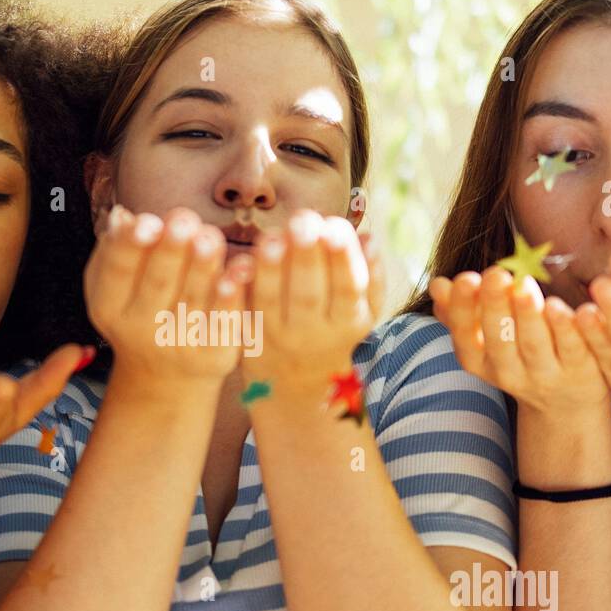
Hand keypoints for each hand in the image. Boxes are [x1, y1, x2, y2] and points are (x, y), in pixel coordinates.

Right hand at [83, 204, 249, 385]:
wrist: (166, 376)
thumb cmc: (141, 308)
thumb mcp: (116, 285)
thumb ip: (118, 249)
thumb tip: (122, 215)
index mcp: (110, 307)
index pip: (118, 272)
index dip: (131, 246)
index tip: (146, 220)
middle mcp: (141, 329)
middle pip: (157, 284)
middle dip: (170, 251)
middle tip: (183, 223)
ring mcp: (178, 344)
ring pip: (193, 300)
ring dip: (202, 267)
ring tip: (210, 237)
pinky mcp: (213, 356)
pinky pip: (224, 321)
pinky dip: (232, 297)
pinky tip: (241, 269)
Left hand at [244, 212, 384, 390]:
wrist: (297, 391)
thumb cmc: (336, 337)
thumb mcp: (364, 316)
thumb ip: (371, 278)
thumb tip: (368, 238)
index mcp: (348, 323)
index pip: (347, 288)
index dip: (342, 258)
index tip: (335, 225)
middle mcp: (312, 334)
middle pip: (308, 294)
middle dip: (306, 256)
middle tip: (303, 220)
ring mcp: (277, 337)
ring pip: (271, 302)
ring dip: (270, 269)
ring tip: (271, 237)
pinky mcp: (248, 338)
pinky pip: (243, 311)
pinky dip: (240, 288)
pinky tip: (239, 262)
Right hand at [429, 266, 610, 416]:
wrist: (564, 403)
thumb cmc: (517, 357)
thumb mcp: (485, 340)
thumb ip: (462, 312)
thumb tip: (437, 284)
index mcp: (480, 362)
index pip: (465, 337)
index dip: (464, 310)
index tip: (466, 279)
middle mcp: (509, 373)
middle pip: (499, 341)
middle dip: (495, 306)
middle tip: (495, 274)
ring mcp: (545, 376)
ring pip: (534, 346)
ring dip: (527, 316)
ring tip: (523, 284)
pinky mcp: (581, 372)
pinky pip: (572, 350)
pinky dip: (566, 329)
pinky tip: (562, 306)